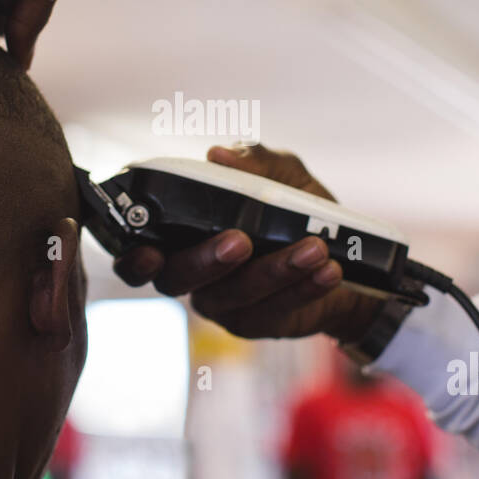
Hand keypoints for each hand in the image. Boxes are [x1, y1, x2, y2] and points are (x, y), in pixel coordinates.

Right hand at [113, 144, 383, 342]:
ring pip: (236, 293)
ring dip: (276, 269)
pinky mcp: (256, 323)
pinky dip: (304, 288)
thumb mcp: (283, 175)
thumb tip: (218, 155)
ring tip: (313, 247)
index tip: (149, 251)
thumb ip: (254, 161)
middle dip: (208, 260)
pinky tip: (328, 269)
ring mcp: (223, 304)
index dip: (134, 258)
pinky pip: (275, 309)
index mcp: (183, 235)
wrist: (344, 253)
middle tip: (242, 240)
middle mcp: (194, 274)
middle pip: (179, 278)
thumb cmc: (298, 209)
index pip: (140, 253)